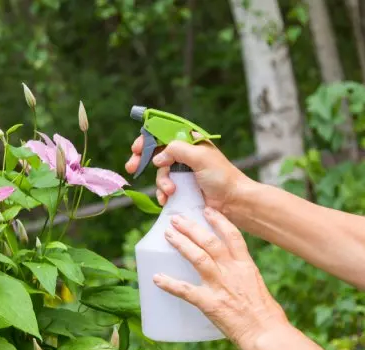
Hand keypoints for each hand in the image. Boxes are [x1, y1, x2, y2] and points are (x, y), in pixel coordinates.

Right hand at [125, 133, 254, 214]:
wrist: (233, 202)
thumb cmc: (222, 177)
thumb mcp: (200, 157)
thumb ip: (176, 150)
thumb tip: (157, 158)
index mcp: (190, 142)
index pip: (163, 133)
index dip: (147, 139)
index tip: (136, 148)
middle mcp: (185, 155)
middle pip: (156, 152)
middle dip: (142, 159)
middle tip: (131, 167)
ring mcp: (182, 172)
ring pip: (160, 173)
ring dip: (161, 182)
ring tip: (170, 191)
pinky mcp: (182, 188)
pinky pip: (164, 188)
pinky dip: (162, 194)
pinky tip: (166, 199)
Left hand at [152, 208, 288, 349]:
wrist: (267, 335)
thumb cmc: (266, 316)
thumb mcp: (256, 287)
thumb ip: (242, 277)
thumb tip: (230, 276)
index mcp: (246, 266)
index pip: (233, 236)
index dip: (219, 220)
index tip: (207, 210)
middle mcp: (233, 271)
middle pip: (210, 242)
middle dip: (191, 228)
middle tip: (176, 219)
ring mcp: (221, 286)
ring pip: (198, 258)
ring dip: (181, 244)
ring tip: (168, 235)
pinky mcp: (210, 303)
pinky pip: (185, 290)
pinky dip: (170, 284)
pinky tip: (157, 278)